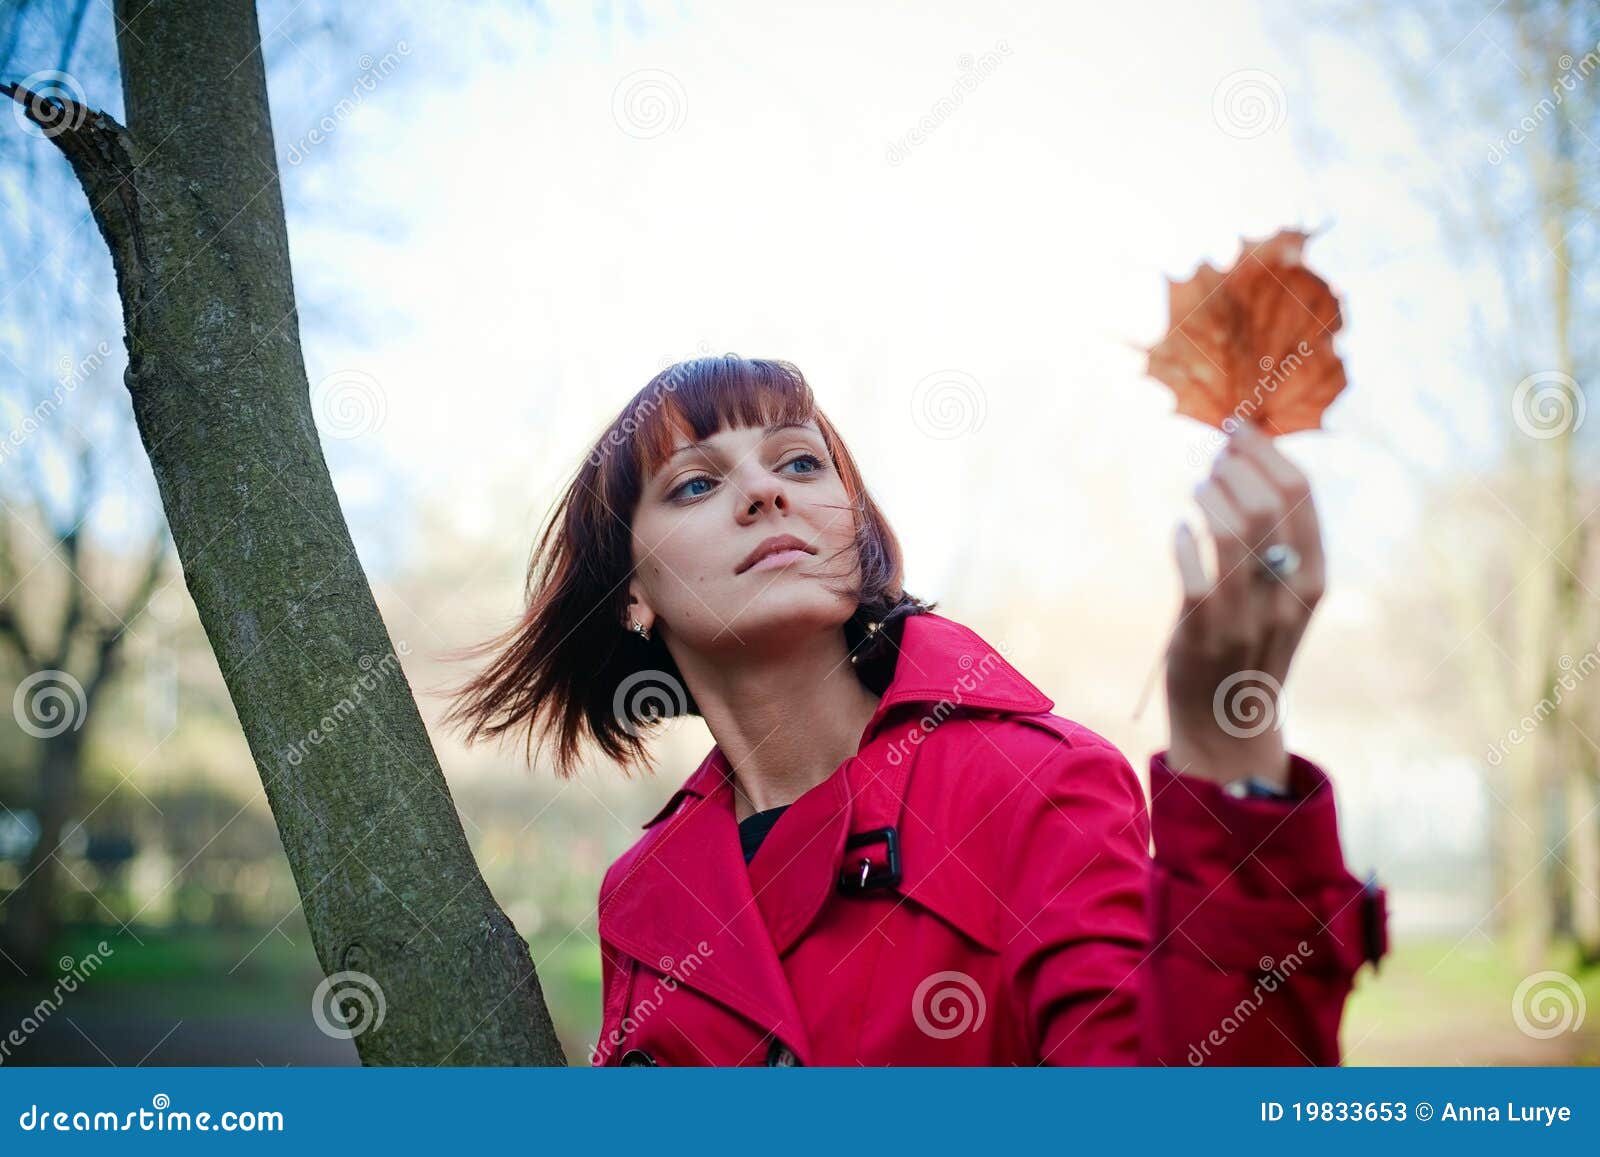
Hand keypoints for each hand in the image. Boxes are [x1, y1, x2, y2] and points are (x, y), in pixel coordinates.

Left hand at [1165, 422, 1324, 788]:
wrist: (1232, 724)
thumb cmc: (1252, 647)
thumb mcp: (1282, 595)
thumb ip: (1279, 543)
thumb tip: (1252, 468)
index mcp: (1313, 579)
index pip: (1301, 496)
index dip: (1267, 451)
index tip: (1239, 429)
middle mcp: (1287, 596)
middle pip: (1269, 504)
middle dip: (1237, 465)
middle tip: (1214, 453)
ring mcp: (1247, 617)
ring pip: (1236, 533)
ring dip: (1211, 495)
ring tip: (1199, 487)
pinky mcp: (1205, 636)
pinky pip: (1197, 577)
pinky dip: (1184, 542)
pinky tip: (1179, 530)